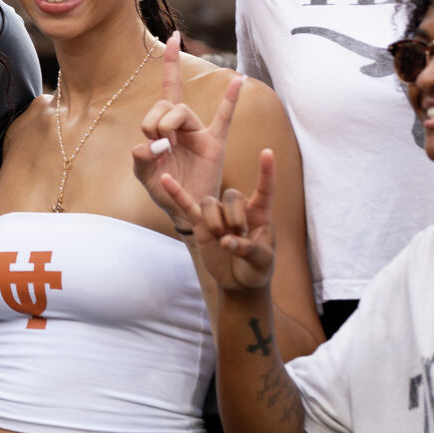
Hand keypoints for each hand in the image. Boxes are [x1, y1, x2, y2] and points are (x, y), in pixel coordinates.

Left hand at [131, 32, 241, 223]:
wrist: (185, 209)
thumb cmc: (165, 189)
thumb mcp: (144, 174)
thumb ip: (141, 157)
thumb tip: (152, 144)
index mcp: (166, 125)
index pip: (169, 89)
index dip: (170, 63)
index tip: (173, 36)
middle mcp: (184, 124)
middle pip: (165, 104)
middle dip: (153, 120)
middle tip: (154, 143)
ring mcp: (200, 132)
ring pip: (180, 111)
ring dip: (166, 125)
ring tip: (166, 147)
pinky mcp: (214, 144)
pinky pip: (224, 118)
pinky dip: (230, 100)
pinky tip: (238, 81)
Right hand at [159, 151, 277, 293]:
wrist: (238, 281)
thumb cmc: (256, 268)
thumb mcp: (262, 261)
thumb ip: (247, 249)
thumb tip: (226, 241)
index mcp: (260, 213)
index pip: (265, 189)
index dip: (267, 172)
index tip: (267, 152)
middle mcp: (238, 208)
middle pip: (231, 195)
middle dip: (234, 218)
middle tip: (238, 237)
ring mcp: (218, 214)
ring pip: (211, 203)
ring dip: (215, 223)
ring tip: (221, 241)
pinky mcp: (200, 223)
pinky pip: (187, 206)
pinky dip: (177, 193)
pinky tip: (166, 179)